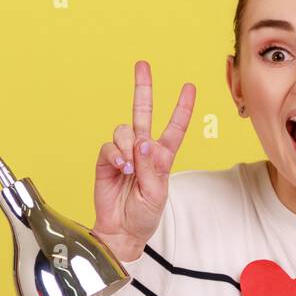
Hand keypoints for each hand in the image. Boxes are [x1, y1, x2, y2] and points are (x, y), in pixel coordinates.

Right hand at [92, 60, 195, 261]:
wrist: (121, 230)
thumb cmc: (144, 215)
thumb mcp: (157, 194)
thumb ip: (151, 168)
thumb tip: (144, 143)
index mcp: (162, 156)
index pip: (175, 128)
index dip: (182, 108)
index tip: (189, 87)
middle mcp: (143, 150)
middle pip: (144, 113)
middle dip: (143, 88)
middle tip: (143, 65)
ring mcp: (124, 153)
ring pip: (124, 129)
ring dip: (127, 145)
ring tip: (129, 167)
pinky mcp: (106, 160)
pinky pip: (109, 146)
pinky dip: (115, 155)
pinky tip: (120, 167)